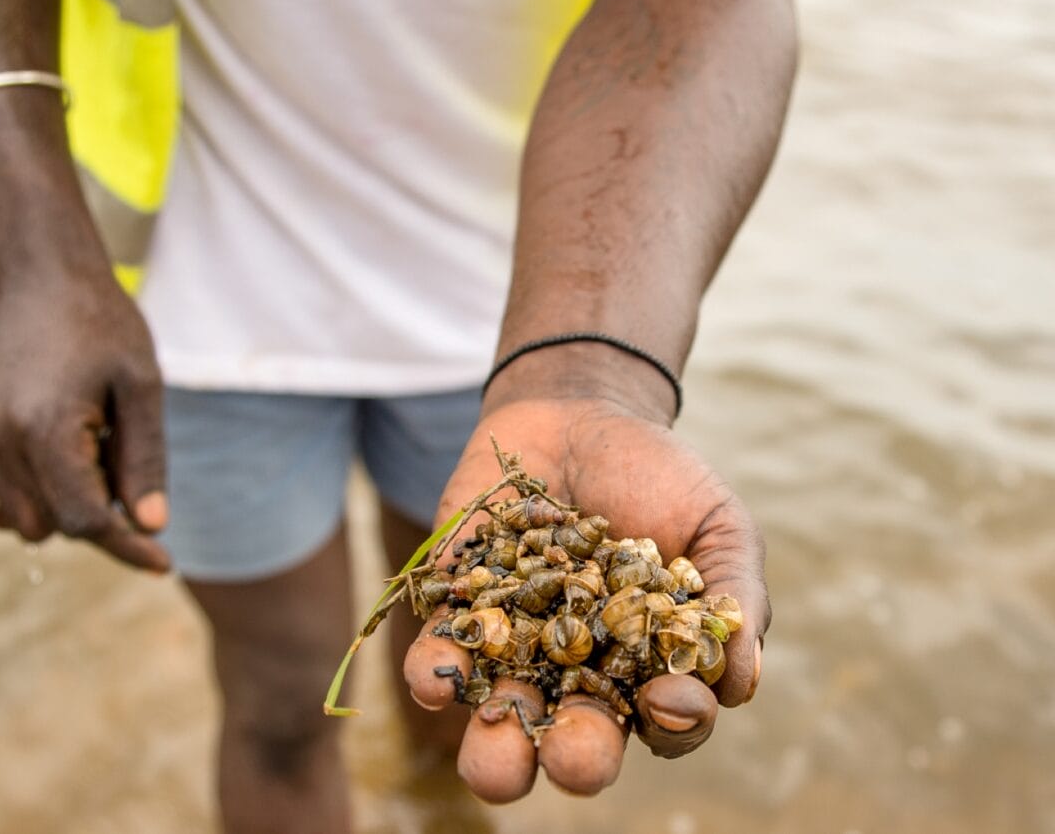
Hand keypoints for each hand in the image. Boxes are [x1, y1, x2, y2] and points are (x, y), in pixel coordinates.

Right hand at [0, 270, 169, 570]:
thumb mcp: (141, 385)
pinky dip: (23, 506)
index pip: (87, 522)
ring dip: (63, 509)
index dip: (129, 547)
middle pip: (57, 528)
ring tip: (90, 447)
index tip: (163, 563)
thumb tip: (150, 527)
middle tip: (120, 452)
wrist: (42, 278)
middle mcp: (1, 442)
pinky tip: (56, 467)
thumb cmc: (102, 324)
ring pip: (24, 525)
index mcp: (45, 429)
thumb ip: (144, 460)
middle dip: (99, 515)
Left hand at [402, 396, 768, 800]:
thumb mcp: (718, 523)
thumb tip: (740, 684)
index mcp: (651, 668)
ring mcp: (516, 645)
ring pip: (503, 718)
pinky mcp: (459, 609)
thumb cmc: (659, 477)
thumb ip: (735, 595)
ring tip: (497, 749)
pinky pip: (441, 655)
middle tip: (573, 759)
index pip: (668, 723)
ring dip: (496, 748)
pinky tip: (434, 684)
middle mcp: (582, 675)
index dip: (673, 724)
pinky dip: (433, 673)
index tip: (668, 699)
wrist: (578, 414)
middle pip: (578, 742)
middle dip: (576, 759)